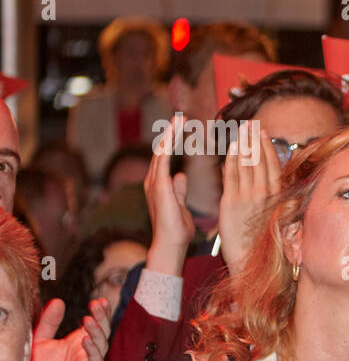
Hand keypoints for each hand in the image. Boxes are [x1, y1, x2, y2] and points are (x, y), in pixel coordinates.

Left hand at [19, 297, 111, 360]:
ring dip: (97, 332)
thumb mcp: (40, 339)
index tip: (100, 300)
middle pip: (103, 332)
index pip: (97, 324)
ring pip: (101, 346)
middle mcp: (87, 352)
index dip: (101, 313)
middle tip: (97, 304)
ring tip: (88, 320)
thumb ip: (49, 322)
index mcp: (79, 342)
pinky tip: (84, 339)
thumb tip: (58, 301)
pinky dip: (92, 351)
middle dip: (102, 318)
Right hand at [144, 115, 194, 276]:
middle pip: (161, 150)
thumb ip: (179, 190)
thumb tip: (181, 176)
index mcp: (160, 184)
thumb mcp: (181, 205)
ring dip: (169, 134)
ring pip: (160, 152)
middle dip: (170, 132)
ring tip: (178, 118)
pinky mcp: (159, 187)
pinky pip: (161, 161)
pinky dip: (167, 146)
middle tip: (180, 115)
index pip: (166, 157)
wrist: (171, 245)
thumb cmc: (177, 230)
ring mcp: (154, 183)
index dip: (173, 141)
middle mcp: (154, 181)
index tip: (182, 127)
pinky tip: (173, 134)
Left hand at [219, 128, 280, 274]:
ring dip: (243, 145)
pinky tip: (230, 148)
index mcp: (277, 199)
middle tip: (252, 124)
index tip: (263, 133)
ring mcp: (247, 198)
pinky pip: (231, 176)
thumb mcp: (278, 219)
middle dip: (255, 140)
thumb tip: (280, 187)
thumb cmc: (264, 244)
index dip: (267, 147)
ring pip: (246, 165)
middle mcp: (263, 196)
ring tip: (242, 130)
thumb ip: (276, 199)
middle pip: (259, 161)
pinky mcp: (230, 203)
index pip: (273, 166)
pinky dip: (231, 159)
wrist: (249, 262)